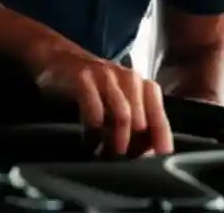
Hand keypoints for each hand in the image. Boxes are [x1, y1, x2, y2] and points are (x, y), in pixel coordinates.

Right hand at [31, 49, 174, 157]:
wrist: (62, 60)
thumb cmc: (96, 89)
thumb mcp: (120, 103)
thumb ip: (137, 123)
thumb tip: (148, 155)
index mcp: (143, 86)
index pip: (159, 118)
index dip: (161, 141)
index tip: (160, 161)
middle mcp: (130, 79)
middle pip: (142, 121)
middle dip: (133, 148)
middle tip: (121, 163)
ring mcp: (107, 77)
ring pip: (123, 116)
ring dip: (116, 141)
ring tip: (106, 155)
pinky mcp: (84, 79)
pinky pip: (94, 110)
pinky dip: (93, 131)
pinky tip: (88, 140)